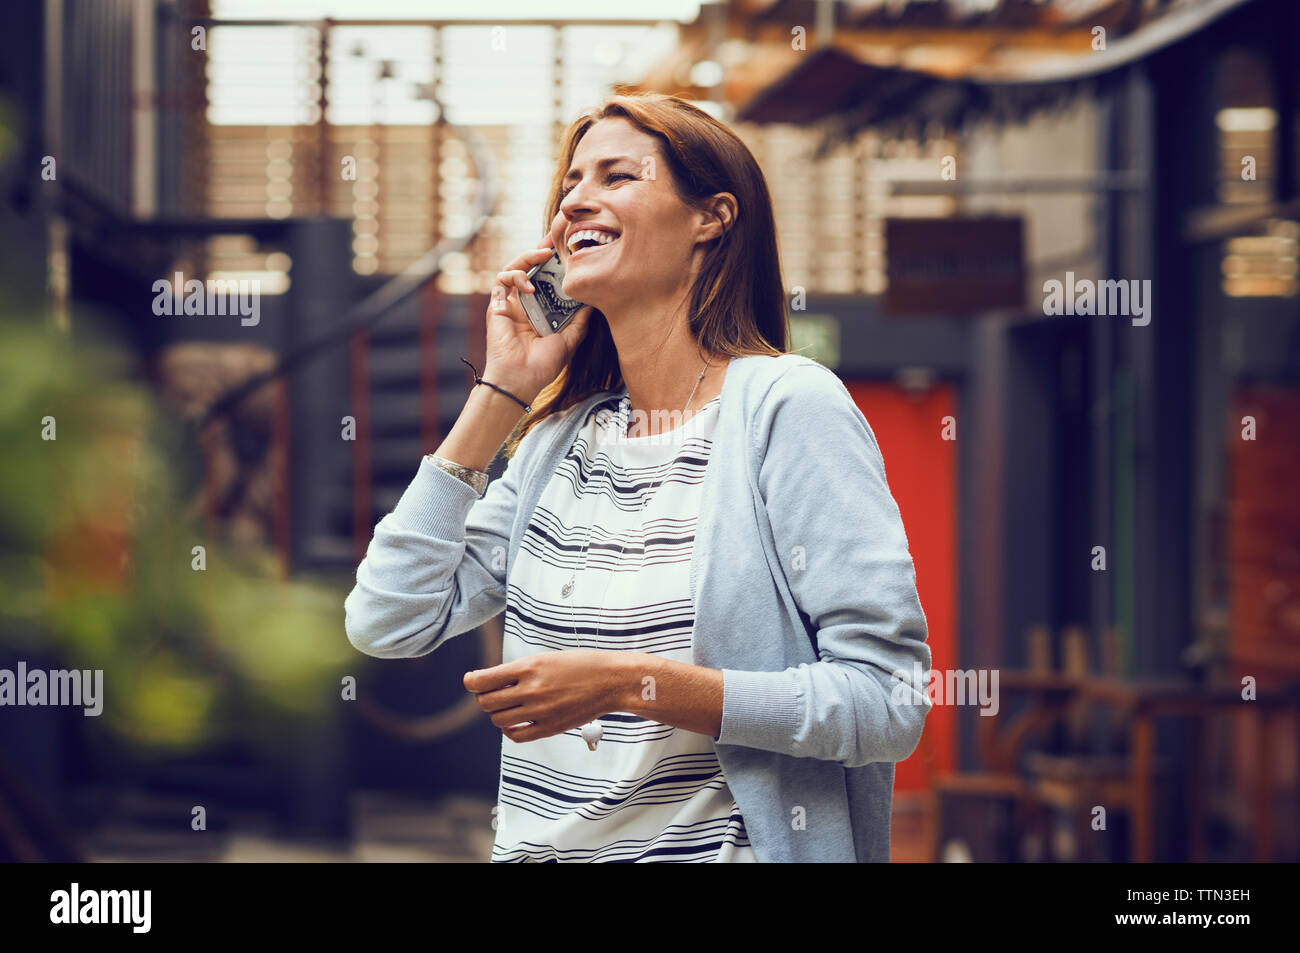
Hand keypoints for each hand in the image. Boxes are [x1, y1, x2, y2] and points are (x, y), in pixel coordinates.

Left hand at [463, 650, 626, 743]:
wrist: (610, 681)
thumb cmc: (580, 665)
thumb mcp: (546, 658)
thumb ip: (518, 670)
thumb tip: (489, 681)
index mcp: (529, 667)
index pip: (483, 680)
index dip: (471, 681)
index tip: (471, 681)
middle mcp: (531, 689)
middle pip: (486, 702)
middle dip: (483, 698)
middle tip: (491, 693)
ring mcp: (540, 711)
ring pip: (498, 719)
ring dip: (497, 713)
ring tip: (507, 706)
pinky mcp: (549, 728)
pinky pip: (516, 736)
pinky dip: (509, 730)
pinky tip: (515, 721)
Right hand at [484, 231, 592, 402]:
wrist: (521, 380)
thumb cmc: (543, 365)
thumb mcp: (570, 339)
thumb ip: (580, 320)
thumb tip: (594, 301)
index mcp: (541, 309)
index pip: (548, 279)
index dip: (555, 262)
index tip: (568, 247)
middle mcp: (525, 303)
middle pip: (531, 268)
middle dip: (541, 250)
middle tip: (555, 238)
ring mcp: (510, 303)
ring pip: (514, 268)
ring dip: (527, 257)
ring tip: (543, 254)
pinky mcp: (496, 305)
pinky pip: (501, 280)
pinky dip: (515, 276)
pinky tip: (529, 285)